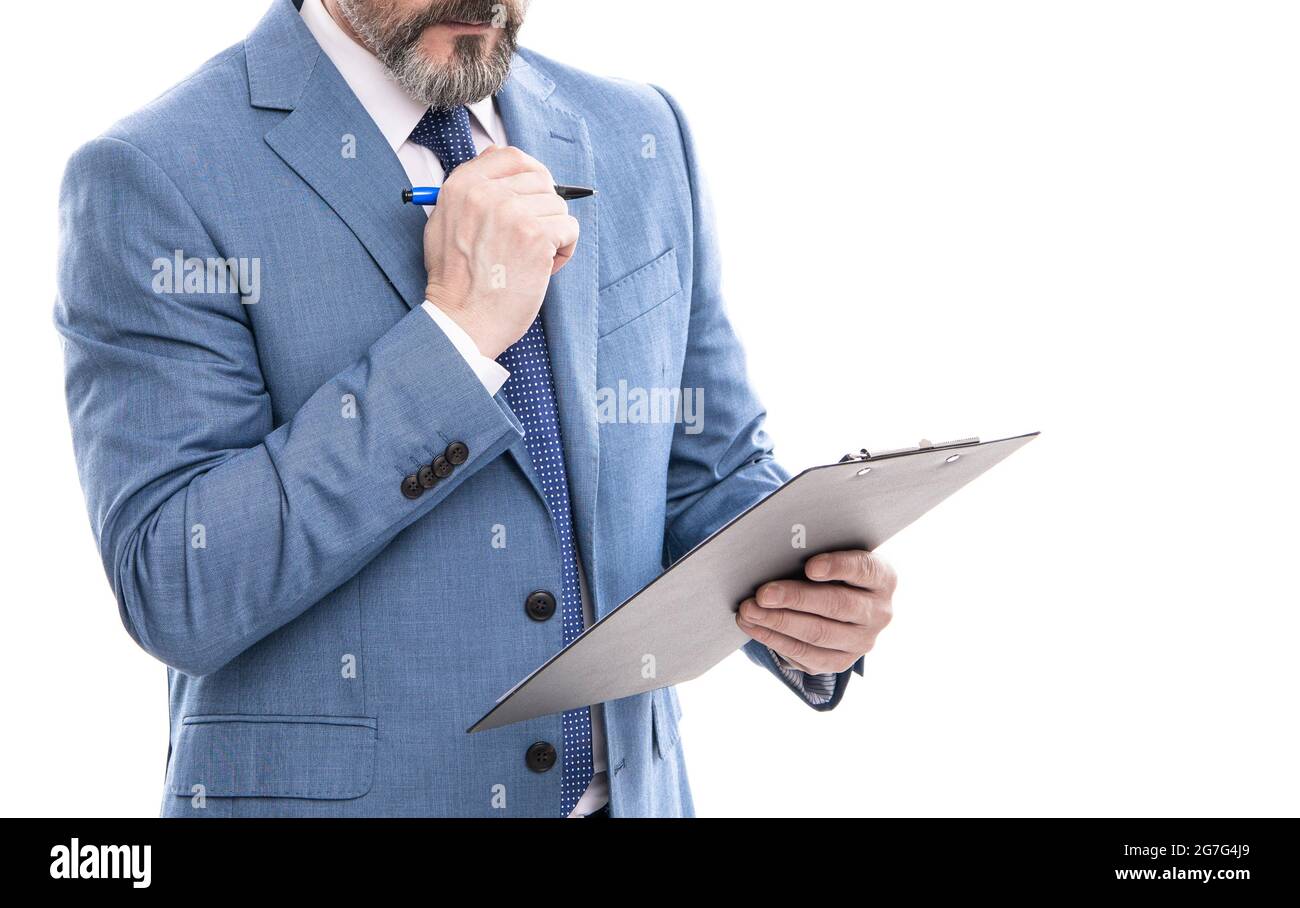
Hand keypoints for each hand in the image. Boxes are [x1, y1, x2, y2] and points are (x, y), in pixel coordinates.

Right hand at [423, 145, 580, 358]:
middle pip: (541, 181)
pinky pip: (570, 228)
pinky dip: (564, 251)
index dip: (532, 173)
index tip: (536, 194)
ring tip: (532, 259)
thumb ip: (469, 192)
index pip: (512, 156)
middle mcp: (486, 193)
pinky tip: (544, 268)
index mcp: (462, 185)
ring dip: (554, 233)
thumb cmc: (456, 281)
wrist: (462, 320)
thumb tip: (499, 165)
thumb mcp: (444, 222)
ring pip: (558, 206)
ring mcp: (512, 212)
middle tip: (531, 240)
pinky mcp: (536, 236)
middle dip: (544, 210)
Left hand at [735, 550, 895, 674]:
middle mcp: (879, 612)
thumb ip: (814, 553)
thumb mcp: (832, 556)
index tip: (810, 566)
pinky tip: (753, 627)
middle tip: (762, 594)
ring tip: (749, 611)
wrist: (838, 601)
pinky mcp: (840, 662)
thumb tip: (777, 554)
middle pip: (837, 605)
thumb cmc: (829, 570)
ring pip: (818, 634)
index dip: (837, 567)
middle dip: (795, 599)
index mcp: (882, 578)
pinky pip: (806, 655)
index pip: (864, 569)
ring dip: (778, 622)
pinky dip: (775, 640)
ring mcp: (862, 641)